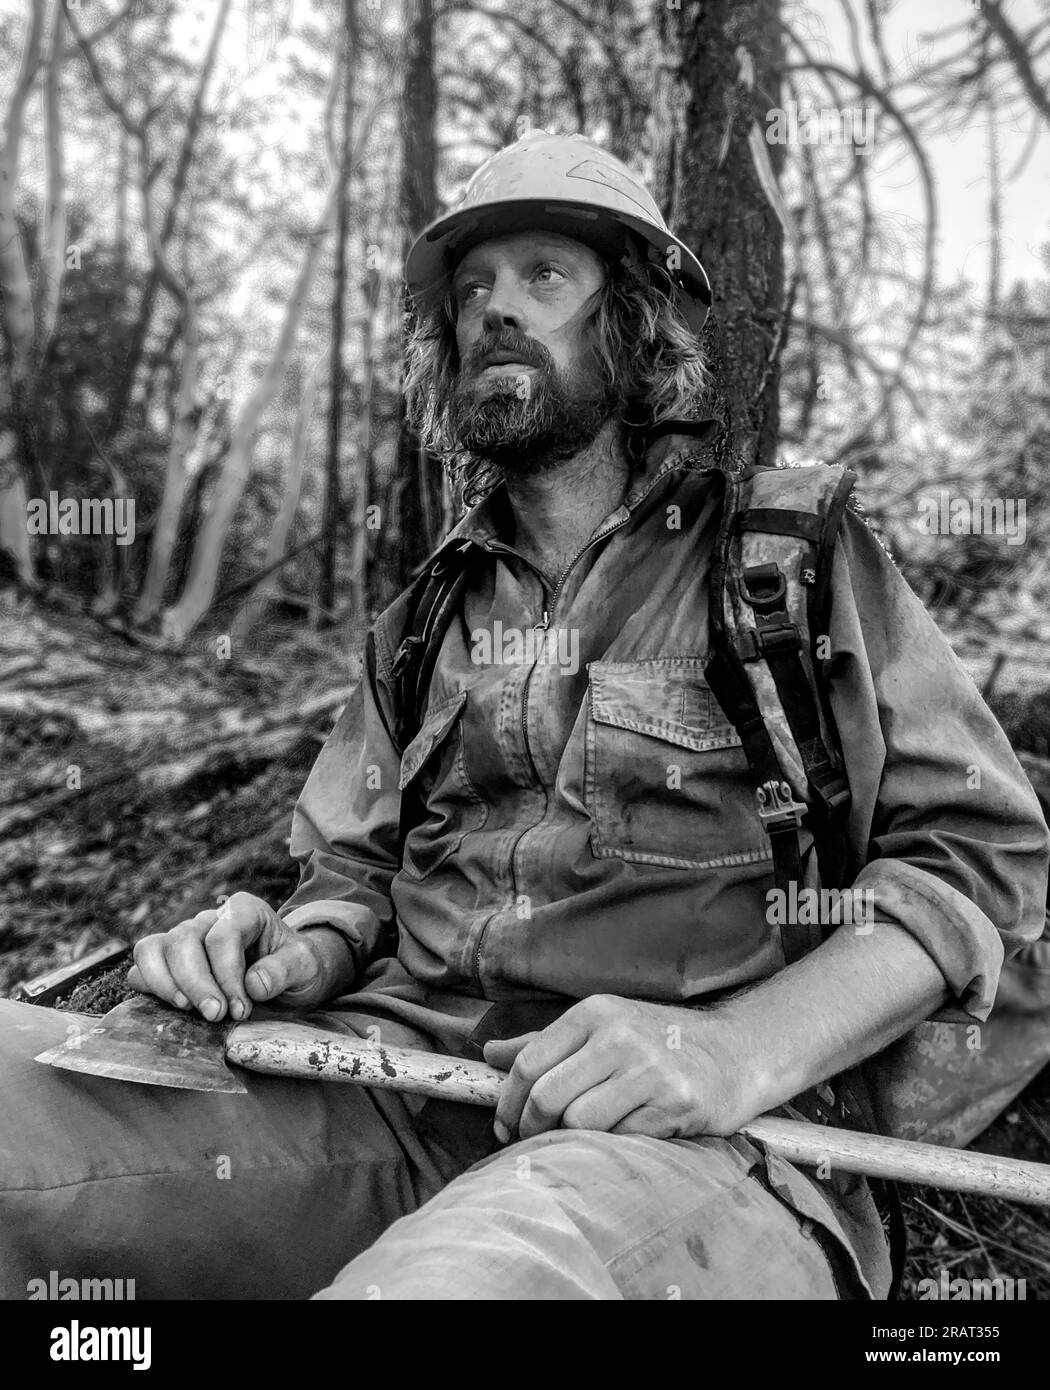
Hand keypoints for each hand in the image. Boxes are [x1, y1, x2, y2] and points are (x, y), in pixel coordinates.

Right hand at [127, 891, 352, 1021]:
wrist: (289, 981)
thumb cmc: (296, 969)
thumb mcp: (306, 967)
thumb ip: (285, 970)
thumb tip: (254, 984)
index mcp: (244, 911)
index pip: (222, 935)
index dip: (227, 974)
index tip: (240, 1008)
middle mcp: (209, 919)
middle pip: (183, 939)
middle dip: (196, 983)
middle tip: (216, 1016)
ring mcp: (185, 939)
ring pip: (154, 948)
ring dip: (166, 984)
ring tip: (188, 1012)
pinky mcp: (168, 963)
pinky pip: (142, 967)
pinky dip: (149, 987)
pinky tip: (172, 1009)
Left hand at [483, 995, 746, 1143]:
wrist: (737, 1052)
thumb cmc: (659, 1042)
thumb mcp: (603, 1027)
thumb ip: (545, 1042)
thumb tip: (488, 1053)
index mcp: (594, 1013)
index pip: (529, 1062)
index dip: (507, 1101)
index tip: (503, 1125)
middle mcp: (618, 1036)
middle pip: (547, 1096)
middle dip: (531, 1127)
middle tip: (532, 1141)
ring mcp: (649, 1070)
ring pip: (580, 1123)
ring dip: (573, 1140)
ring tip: (582, 1138)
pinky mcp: (675, 1104)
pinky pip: (620, 1140)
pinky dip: (613, 1145)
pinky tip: (625, 1134)